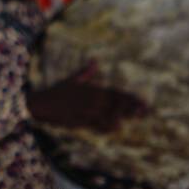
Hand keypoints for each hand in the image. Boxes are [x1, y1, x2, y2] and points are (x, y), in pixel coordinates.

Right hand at [26, 61, 147, 133]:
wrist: (42, 104)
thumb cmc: (57, 92)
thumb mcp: (72, 80)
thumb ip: (85, 72)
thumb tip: (94, 61)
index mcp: (93, 90)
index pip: (117, 94)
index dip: (131, 99)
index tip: (143, 102)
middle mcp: (93, 101)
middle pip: (118, 105)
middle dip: (133, 109)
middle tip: (146, 112)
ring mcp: (88, 112)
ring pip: (112, 116)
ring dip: (123, 118)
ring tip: (135, 118)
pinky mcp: (82, 122)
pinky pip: (99, 125)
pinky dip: (108, 126)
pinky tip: (116, 127)